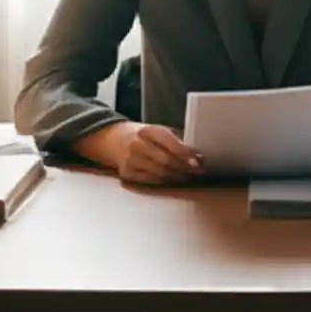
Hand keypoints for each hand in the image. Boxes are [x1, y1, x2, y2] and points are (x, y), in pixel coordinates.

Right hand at [78, 122, 202, 185]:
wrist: (111, 139)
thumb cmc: (141, 135)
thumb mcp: (156, 130)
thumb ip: (174, 139)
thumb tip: (197, 153)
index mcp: (148, 130)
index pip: (170, 142)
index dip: (186, 153)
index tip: (199, 159)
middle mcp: (138, 145)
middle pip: (166, 160)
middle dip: (185, 168)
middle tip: (199, 171)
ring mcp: (131, 160)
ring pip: (160, 173)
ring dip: (178, 177)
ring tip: (190, 177)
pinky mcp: (127, 174)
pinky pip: (151, 180)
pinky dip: (165, 181)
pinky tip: (174, 180)